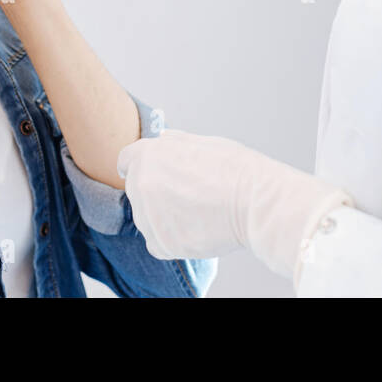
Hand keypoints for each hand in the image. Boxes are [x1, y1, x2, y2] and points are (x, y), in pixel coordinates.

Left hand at [116, 129, 354, 282]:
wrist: (255, 203)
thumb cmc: (236, 169)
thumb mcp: (205, 143)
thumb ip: (176, 143)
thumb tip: (163, 138)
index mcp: (149, 154)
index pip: (127, 161)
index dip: (139, 167)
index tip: (152, 175)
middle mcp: (142, 183)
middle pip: (137, 191)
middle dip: (155, 193)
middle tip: (188, 196)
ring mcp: (149, 215)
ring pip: (146, 219)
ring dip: (163, 218)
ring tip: (197, 213)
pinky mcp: (162, 243)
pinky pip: (157, 243)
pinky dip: (171, 241)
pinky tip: (194, 231)